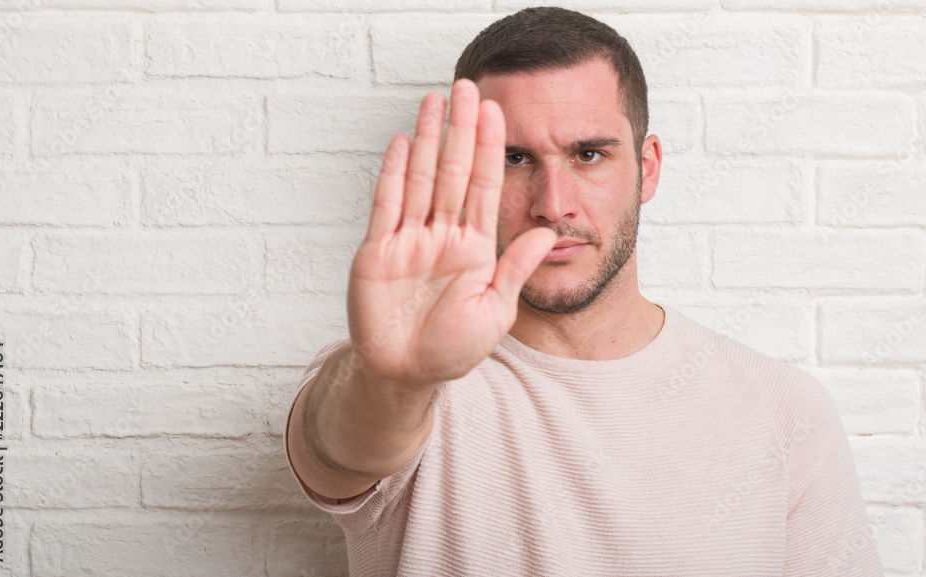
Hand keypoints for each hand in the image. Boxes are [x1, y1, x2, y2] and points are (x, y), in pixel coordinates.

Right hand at [346, 79, 557, 387]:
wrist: (406, 374)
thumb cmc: (453, 349)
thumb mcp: (494, 311)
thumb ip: (514, 269)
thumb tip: (547, 233)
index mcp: (474, 247)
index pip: (483, 186)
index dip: (489, 149)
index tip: (497, 111)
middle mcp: (442, 235)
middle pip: (452, 171)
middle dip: (460, 129)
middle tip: (467, 86)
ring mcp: (409, 240)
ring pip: (420, 179)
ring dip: (427, 139)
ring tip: (435, 100)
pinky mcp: (378, 251)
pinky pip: (387, 205)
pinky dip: (394, 173)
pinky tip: (402, 142)